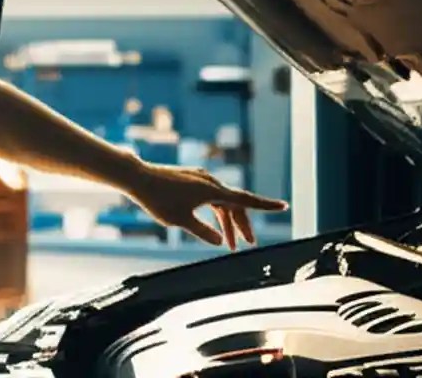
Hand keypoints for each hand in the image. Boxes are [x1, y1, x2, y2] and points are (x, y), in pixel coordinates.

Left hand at [123, 163, 288, 248]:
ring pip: (222, 202)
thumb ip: (203, 232)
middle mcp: (210, 182)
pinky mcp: (191, 180)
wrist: (136, 177)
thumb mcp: (181, 220)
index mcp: (212, 190)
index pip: (246, 199)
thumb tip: (220, 242)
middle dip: (242, 225)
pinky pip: (211, 198)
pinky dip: (215, 213)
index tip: (284, 206)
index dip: (266, 205)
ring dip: (227, 222)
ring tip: (230, 244)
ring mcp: (200, 179)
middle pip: (235, 204)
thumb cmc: (158, 198)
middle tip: (249, 244)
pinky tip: (214, 227)